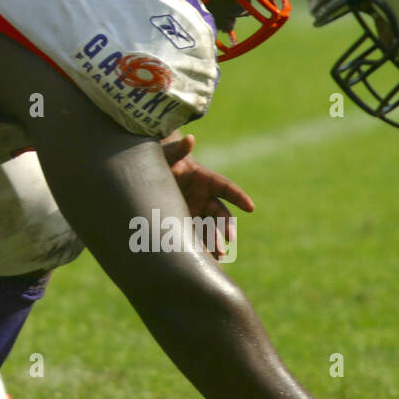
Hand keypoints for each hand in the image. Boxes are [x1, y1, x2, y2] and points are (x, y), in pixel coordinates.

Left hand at [161, 132, 253, 259]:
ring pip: (210, 228)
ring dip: (215, 242)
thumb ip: (178, 149)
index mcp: (206, 179)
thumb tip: (189, 138)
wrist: (149, 173)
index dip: (238, 196)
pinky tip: (204, 260)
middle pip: (220, 214)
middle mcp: (205, 197)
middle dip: (225, 227)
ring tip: (218, 256)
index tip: (250, 207)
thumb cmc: (163, 159)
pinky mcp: (184, 222)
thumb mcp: (167, 153)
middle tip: (227, 240)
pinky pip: (195, 236)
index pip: (227, 188)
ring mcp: (195, 211)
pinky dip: (200, 247)